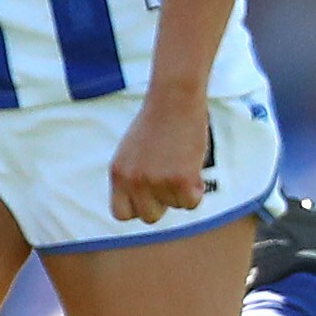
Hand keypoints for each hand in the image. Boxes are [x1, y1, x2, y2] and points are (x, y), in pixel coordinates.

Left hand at [108, 86, 214, 224]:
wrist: (174, 100)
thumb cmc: (158, 120)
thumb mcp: (132, 152)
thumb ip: (134, 176)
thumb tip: (146, 200)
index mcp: (118, 173)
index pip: (121, 213)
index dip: (139, 208)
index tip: (151, 197)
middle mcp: (133, 181)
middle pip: (150, 216)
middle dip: (164, 203)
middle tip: (172, 180)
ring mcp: (156, 182)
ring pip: (174, 206)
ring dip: (183, 191)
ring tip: (182, 163)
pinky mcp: (180, 180)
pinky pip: (191, 203)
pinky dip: (197, 189)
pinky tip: (193, 167)